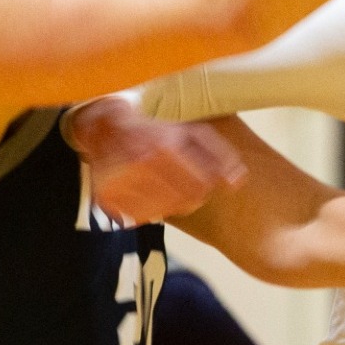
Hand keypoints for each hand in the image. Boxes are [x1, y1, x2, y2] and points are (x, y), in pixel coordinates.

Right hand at [66, 96, 245, 224]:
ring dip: (169, 201)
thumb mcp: (191, 132)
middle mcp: (142, 163)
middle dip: (190, 194)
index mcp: (166, 145)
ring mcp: (122, 181)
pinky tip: (145, 192)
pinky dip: (148, 209)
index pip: (202, 185)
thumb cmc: (156, 130)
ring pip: (165, 210)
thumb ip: (220, 154)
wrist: (106, 129)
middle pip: (186, 200)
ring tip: (161, 183)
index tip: (199, 178)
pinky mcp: (107, 196)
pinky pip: (141, 216)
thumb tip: (237, 182)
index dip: (206, 185)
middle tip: (179, 181)